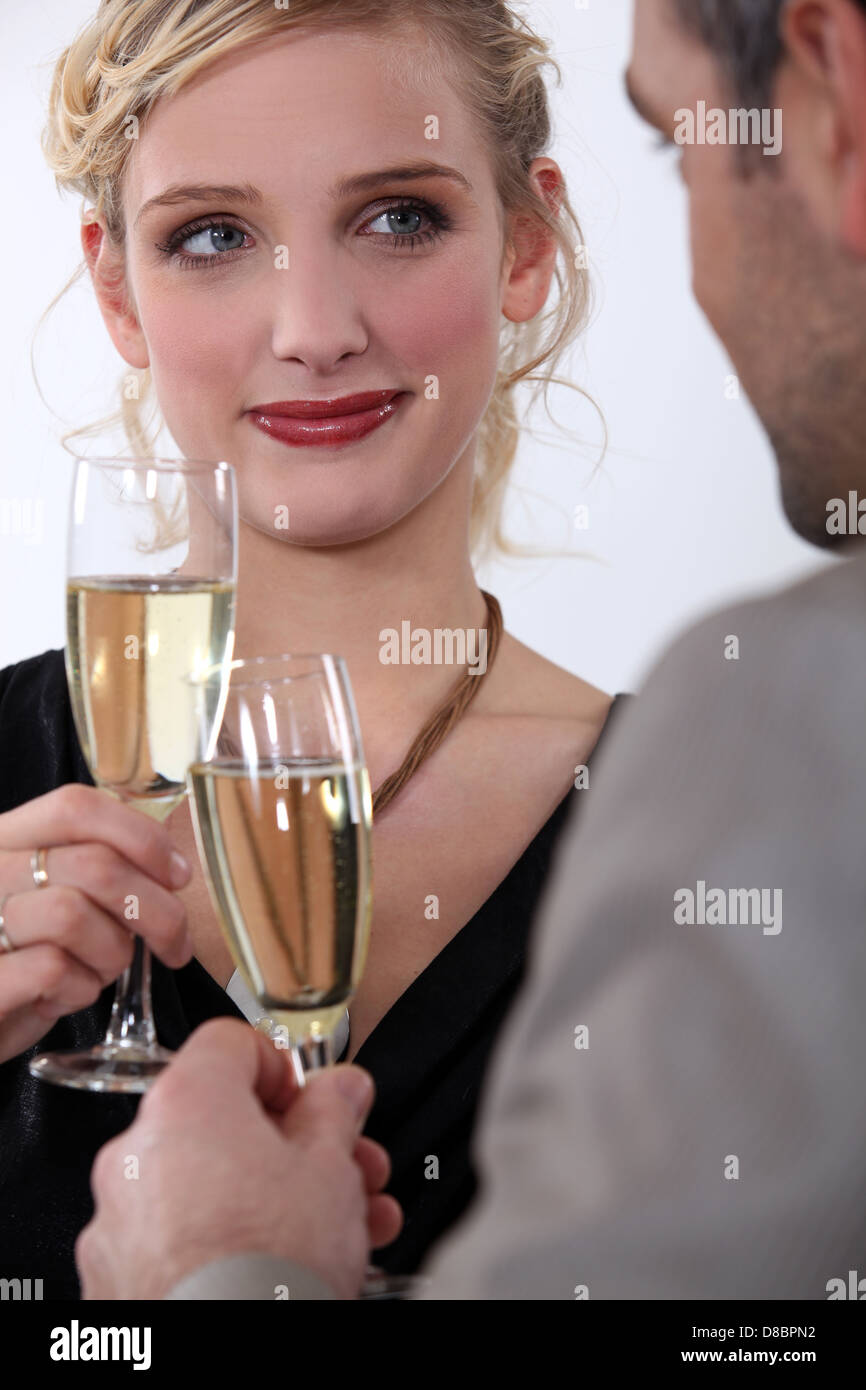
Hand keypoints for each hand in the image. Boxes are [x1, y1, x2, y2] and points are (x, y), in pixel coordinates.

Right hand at [0, 784, 192, 1062]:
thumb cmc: (25, 956)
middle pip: (93, 865)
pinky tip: (66, 996)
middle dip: (156, 911)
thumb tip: (172, 871)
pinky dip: (79, 988)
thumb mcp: (51, 897)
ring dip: (111, 954)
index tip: (177, 876)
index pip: (76, 807)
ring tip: (99, 973)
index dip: (141, 837)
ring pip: (72, 916)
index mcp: (6, 839)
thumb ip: (96, 870)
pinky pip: (51, 969)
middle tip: (175, 946)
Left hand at [76, 1018, 403, 1299]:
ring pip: (208, 1185)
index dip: (284, 1067)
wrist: (231, 1356)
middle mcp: (138, 1152)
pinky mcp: (118, 1277)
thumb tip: (340, 1089)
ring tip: (342, 1230)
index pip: (231, 1042)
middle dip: (297, 1147)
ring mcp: (121, 1219)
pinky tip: (285, 1267)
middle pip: (225, 1122)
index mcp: (186, 1103)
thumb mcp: (331, 1167)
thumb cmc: (270, 1267)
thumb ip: (335, 1111)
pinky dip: (227, 1242)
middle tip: (347, 1171)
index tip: (317, 1100)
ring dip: (274, 1197)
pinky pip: (179, 1237)